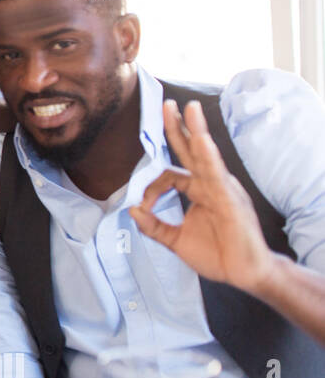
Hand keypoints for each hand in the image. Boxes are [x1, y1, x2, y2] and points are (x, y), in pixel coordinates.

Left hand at [128, 100, 274, 291]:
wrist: (244, 272)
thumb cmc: (217, 254)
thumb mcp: (176, 240)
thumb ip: (154, 226)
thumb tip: (133, 210)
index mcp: (199, 190)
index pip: (170, 175)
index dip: (151, 187)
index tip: (143, 207)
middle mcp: (210, 184)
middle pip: (191, 150)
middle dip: (180, 127)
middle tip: (168, 105)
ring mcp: (222, 188)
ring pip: (206, 154)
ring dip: (197, 130)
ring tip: (190, 108)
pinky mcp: (230, 198)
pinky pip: (217, 173)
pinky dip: (208, 156)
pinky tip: (202, 140)